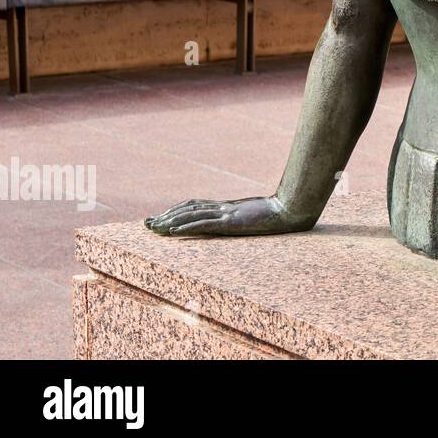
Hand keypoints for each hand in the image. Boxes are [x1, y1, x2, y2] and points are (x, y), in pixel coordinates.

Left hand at [145, 195, 311, 236]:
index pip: (196, 204)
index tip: (160, 217)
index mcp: (228, 207)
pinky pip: (205, 224)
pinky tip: (173, 232)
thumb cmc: (280, 212)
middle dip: (165, 215)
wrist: (291, 209)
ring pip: (192, 214)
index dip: (176, 209)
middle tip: (146, 223)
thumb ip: (248, 214)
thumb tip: (246, 217)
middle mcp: (224, 208)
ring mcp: (227, 213)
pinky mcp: (232, 221)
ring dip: (169, 221)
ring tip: (153, 228)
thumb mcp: (259, 213)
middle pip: (188, 208)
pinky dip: (186, 227)